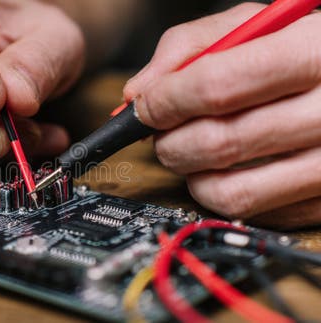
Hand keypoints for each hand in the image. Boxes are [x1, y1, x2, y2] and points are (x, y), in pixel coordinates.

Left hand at [124, 3, 320, 228]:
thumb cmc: (301, 51)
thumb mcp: (255, 26)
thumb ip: (189, 46)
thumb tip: (137, 93)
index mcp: (313, 52)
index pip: (217, 86)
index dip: (165, 101)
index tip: (143, 107)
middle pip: (218, 142)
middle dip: (168, 141)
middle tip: (160, 132)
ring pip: (228, 190)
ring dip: (187, 172)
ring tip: (187, 149)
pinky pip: (249, 212)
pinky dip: (216, 193)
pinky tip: (221, 168)